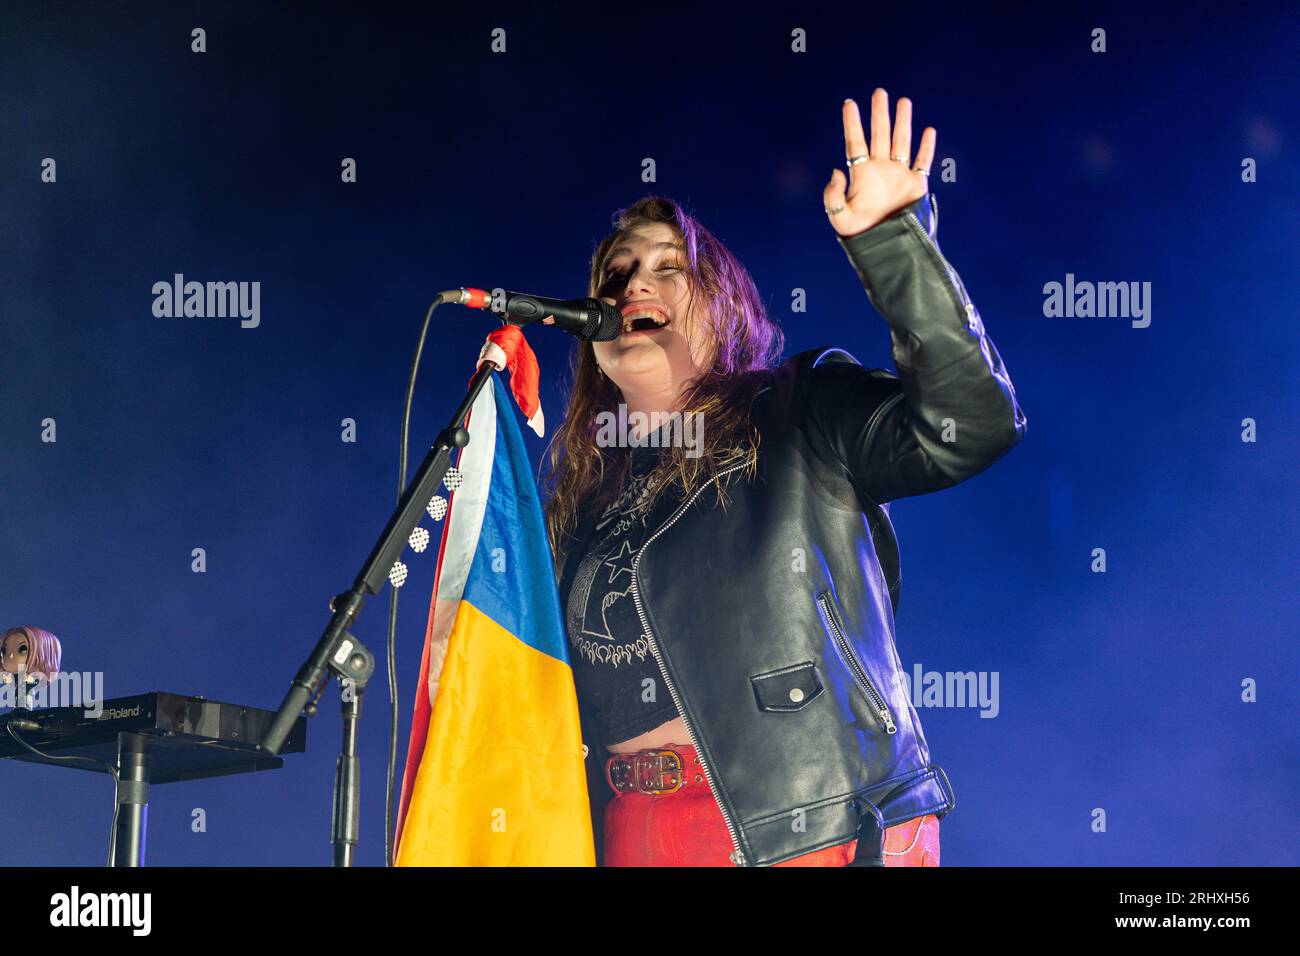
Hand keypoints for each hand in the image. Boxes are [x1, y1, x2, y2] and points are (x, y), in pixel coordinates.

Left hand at [824, 88, 935, 236]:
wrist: (885, 247)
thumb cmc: (859, 234)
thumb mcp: (839, 217)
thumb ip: (833, 196)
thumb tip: (837, 171)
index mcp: (861, 175)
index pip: (855, 143)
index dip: (852, 123)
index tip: (849, 103)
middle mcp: (880, 170)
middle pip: (880, 135)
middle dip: (879, 114)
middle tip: (880, 92)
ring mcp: (899, 175)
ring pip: (902, 142)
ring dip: (903, 122)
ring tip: (903, 101)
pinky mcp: (916, 185)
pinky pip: (923, 162)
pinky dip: (926, 148)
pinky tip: (928, 131)